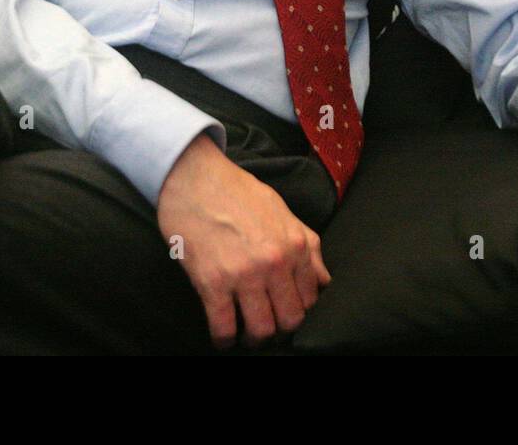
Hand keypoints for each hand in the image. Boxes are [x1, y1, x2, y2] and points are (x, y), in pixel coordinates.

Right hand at [156, 133, 330, 348]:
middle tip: (267, 326)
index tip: (284, 312)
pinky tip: (223, 335)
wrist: (195, 178)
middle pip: (290, 320)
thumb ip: (307, 246)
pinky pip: (224, 328)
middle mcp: (274, 262)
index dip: (298, 310)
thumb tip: (323, 281)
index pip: (310, 299)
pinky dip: (224, 339)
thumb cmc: (238, 192)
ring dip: (254, 339)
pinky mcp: (212, 283)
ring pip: (261, 330)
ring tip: (246, 333)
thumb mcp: (282, 211)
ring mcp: (244, 275)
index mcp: (295, 245)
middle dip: (280, 329)